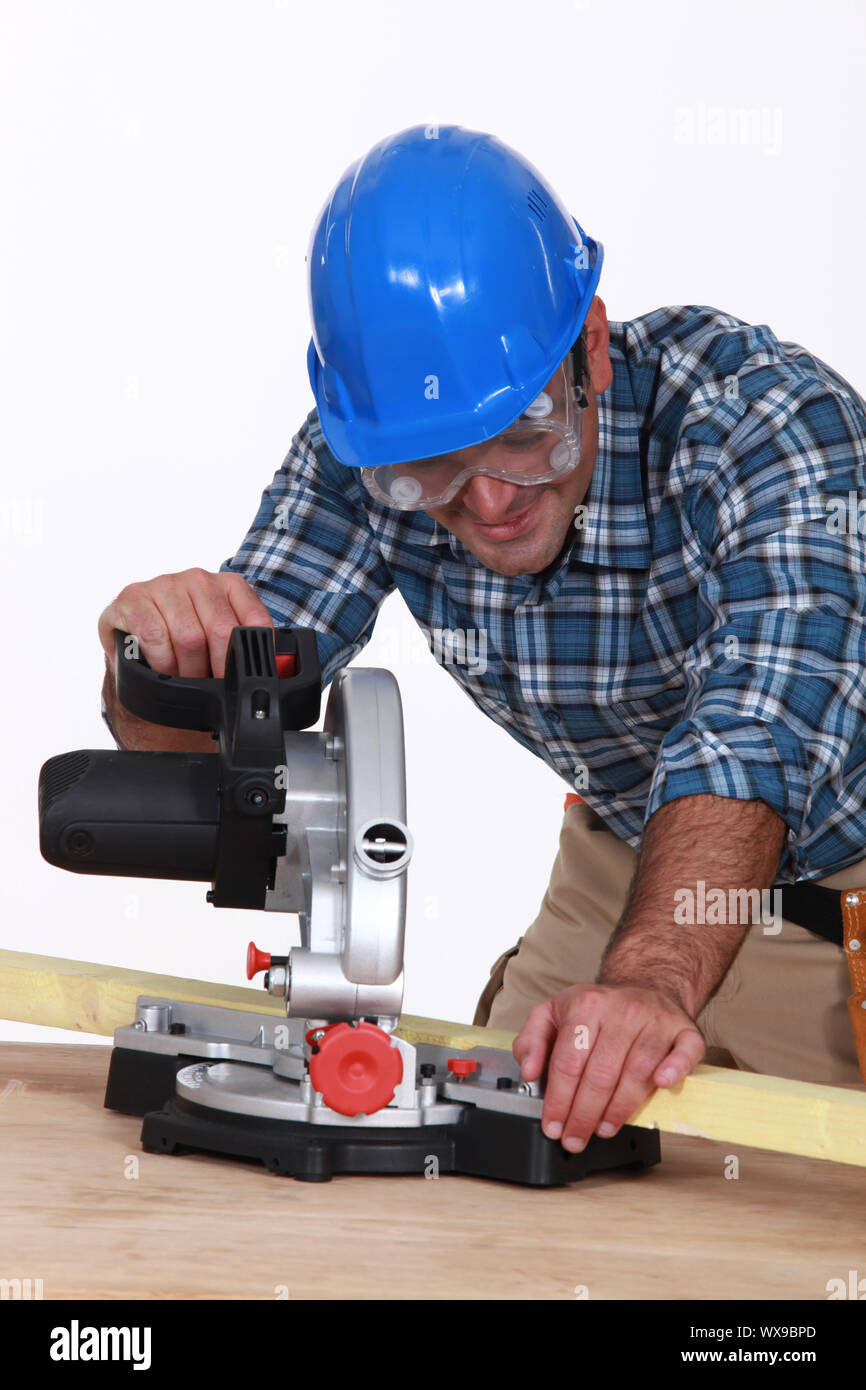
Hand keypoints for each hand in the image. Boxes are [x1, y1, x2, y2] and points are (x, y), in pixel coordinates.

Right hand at [98, 568, 273, 678]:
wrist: (131, 629)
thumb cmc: (180, 635)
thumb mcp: (216, 636)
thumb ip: (244, 646)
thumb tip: (274, 672)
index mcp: (228, 585)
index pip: (255, 620)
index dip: (251, 656)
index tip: (242, 678)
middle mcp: (199, 579)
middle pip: (221, 632)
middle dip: (216, 668)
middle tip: (208, 684)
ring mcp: (165, 584)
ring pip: (189, 637)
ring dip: (186, 670)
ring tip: (182, 677)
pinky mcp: (134, 597)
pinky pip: (155, 636)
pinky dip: (161, 662)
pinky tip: (160, 667)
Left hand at [513, 982, 705, 1151]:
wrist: (644, 985)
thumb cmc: (597, 1008)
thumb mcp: (553, 1012)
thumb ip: (532, 1040)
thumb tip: (529, 1071)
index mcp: (586, 1005)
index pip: (568, 1062)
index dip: (558, 1100)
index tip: (553, 1126)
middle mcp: (622, 1011)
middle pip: (600, 1074)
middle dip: (584, 1114)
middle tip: (575, 1139)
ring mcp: (655, 1019)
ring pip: (637, 1072)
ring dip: (619, 1109)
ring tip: (603, 1129)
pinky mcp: (684, 1030)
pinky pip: (684, 1052)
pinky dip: (675, 1069)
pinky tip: (661, 1085)